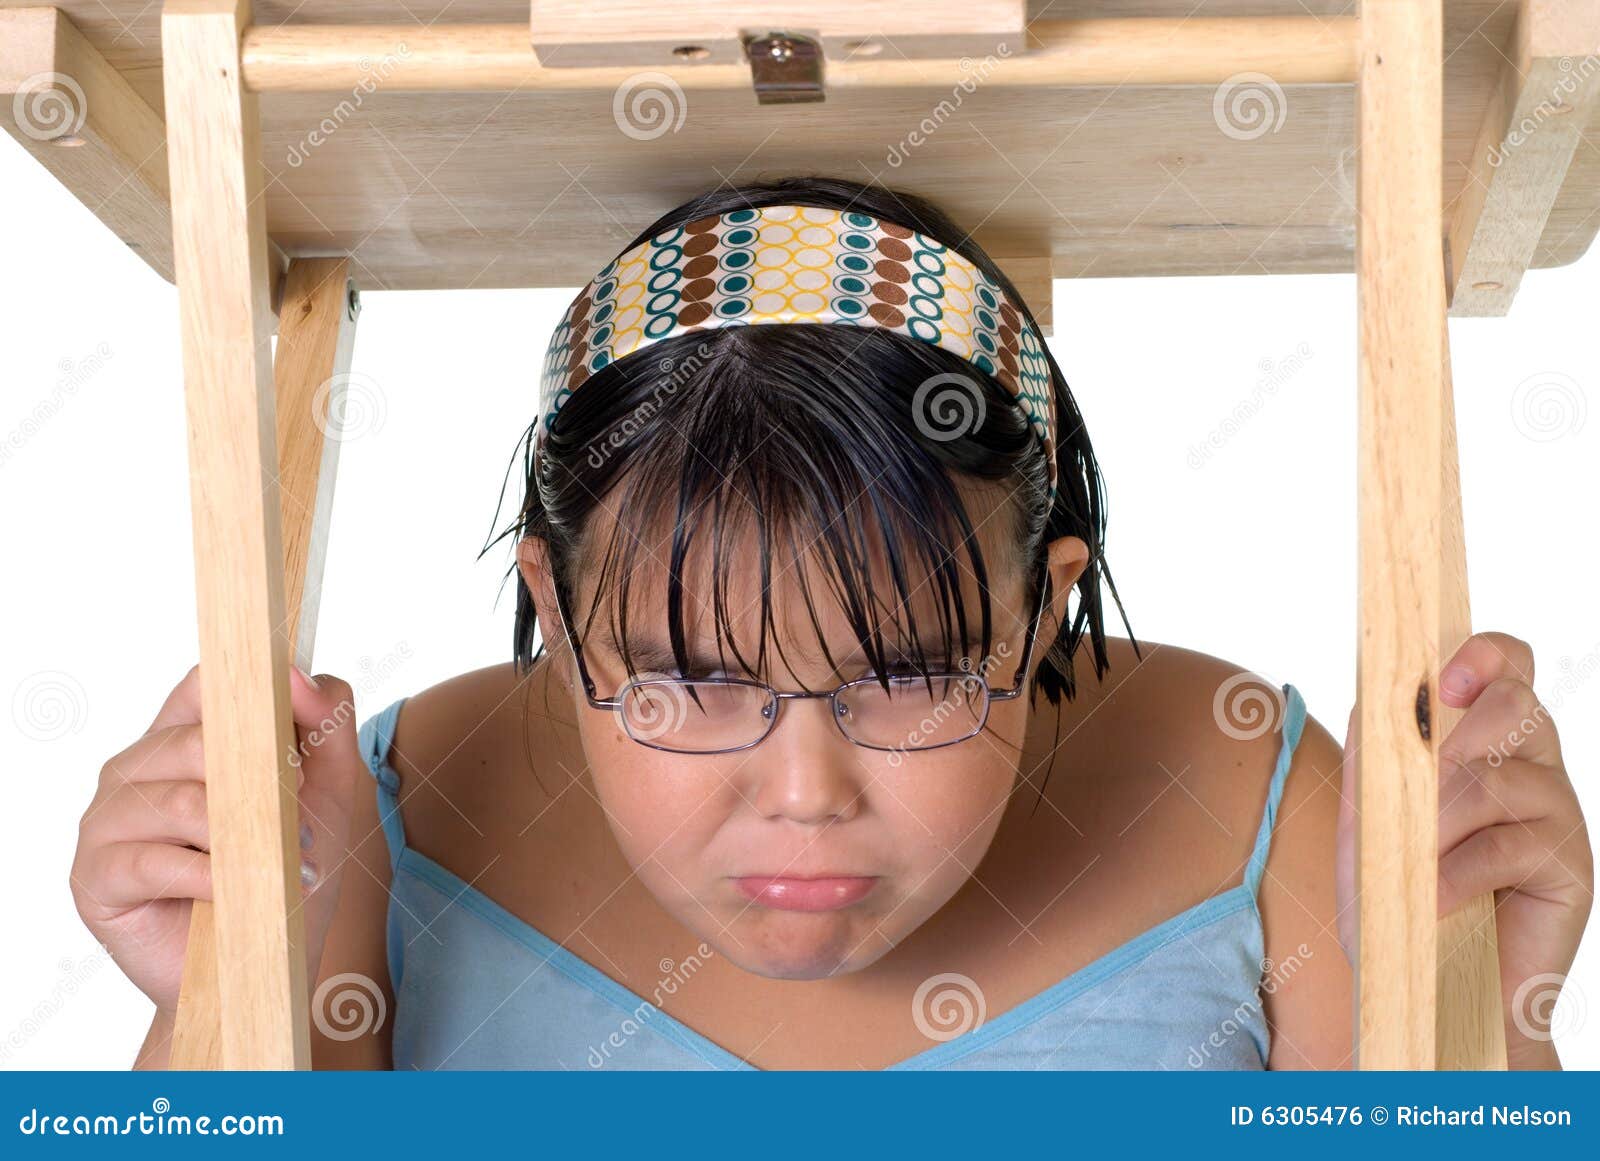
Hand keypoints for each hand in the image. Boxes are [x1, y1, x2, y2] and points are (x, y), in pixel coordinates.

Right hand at [70, 664, 366, 1018]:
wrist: (263, 970)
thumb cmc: (289, 873)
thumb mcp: (329, 793)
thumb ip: (324, 725)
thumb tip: (297, 677)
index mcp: (183, 737)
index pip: (203, 686)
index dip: (253, 697)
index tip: (298, 727)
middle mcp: (136, 770)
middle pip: (195, 742)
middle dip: (260, 782)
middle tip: (300, 823)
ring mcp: (108, 820)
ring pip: (180, 801)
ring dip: (243, 836)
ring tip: (280, 865)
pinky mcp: (96, 877)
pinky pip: (154, 861)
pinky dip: (207, 877)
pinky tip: (234, 891)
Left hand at [1335, 632, 1593, 1067]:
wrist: (1423, 982)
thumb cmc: (1397, 894)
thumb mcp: (1367, 818)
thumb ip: (1373, 761)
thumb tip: (1374, 704)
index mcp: (1487, 736)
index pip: (1506, 666)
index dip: (1484, 653)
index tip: (1444, 678)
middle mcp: (1532, 763)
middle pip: (1514, 706)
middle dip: (1454, 736)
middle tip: (1413, 784)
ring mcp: (1557, 813)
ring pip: (1494, 779)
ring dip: (1435, 819)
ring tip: (1409, 861)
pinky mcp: (1572, 867)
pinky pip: (1505, 847)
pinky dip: (1453, 872)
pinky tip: (1432, 899)